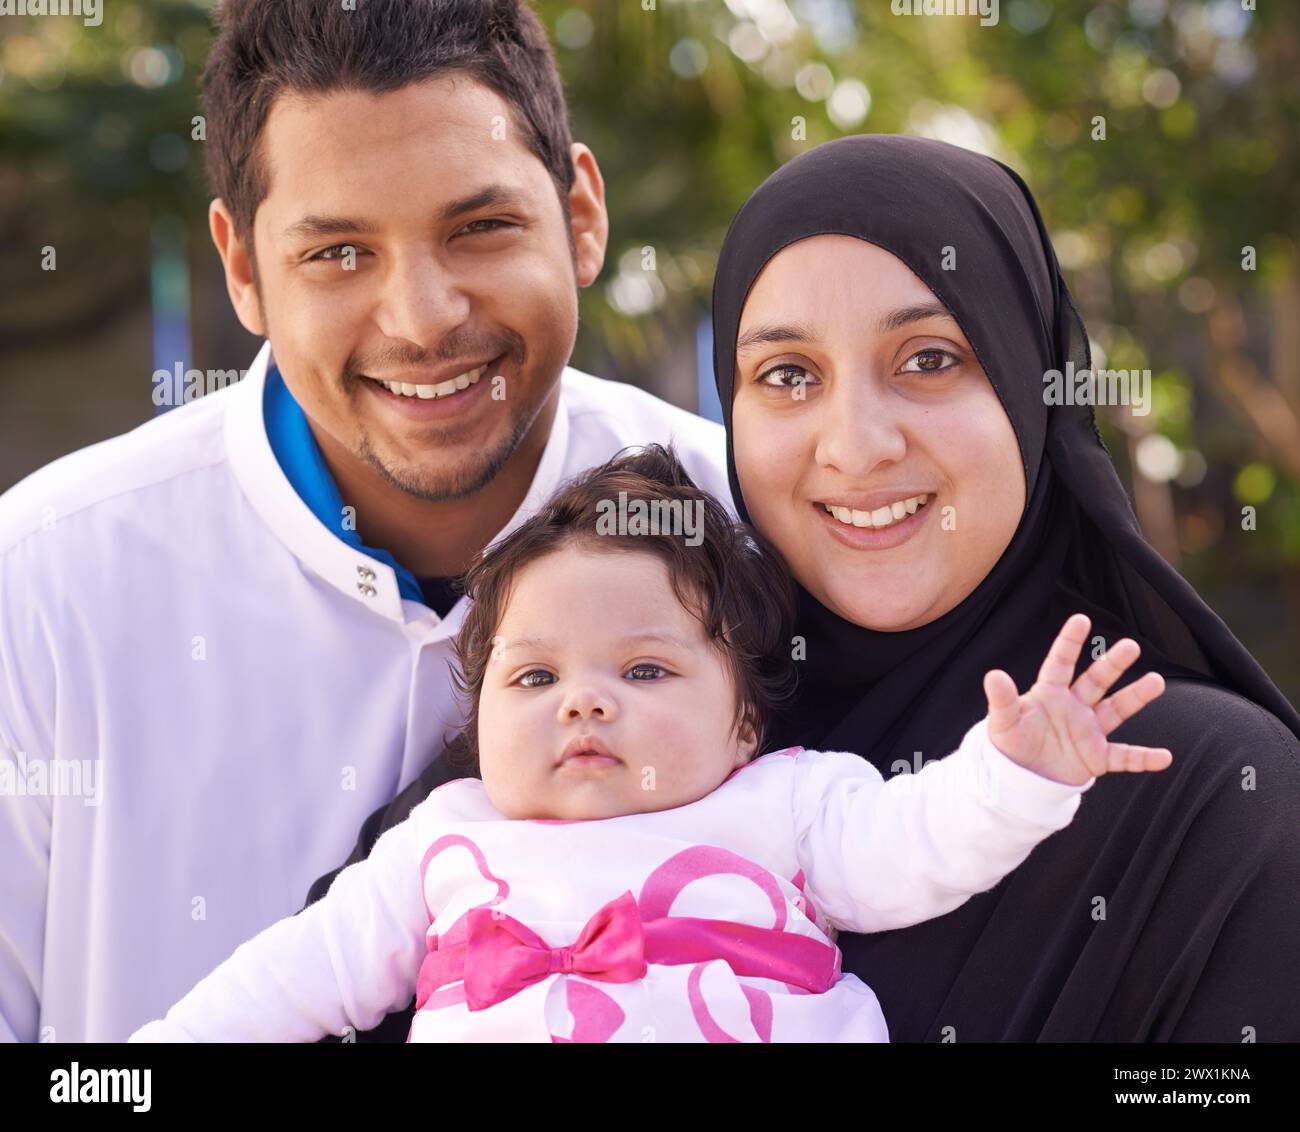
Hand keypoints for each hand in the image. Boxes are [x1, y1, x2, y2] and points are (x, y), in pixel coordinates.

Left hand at [983, 613, 1171, 785]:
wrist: (1019, 777)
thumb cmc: (1009, 743)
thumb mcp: (1002, 722)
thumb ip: (1002, 700)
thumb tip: (993, 675)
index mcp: (1049, 693)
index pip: (1060, 663)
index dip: (1069, 642)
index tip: (1081, 619)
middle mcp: (1074, 707)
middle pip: (1096, 680)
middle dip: (1113, 664)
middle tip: (1131, 646)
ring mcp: (1088, 731)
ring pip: (1116, 709)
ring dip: (1136, 696)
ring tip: (1157, 681)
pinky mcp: (1096, 757)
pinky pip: (1125, 757)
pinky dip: (1144, 758)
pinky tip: (1164, 756)